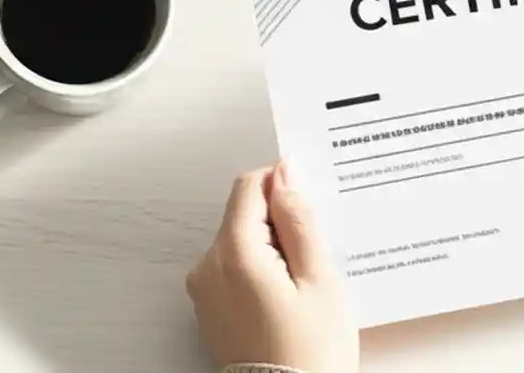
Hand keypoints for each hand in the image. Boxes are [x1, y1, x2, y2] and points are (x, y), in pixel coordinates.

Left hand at [186, 161, 357, 372]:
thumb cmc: (311, 351)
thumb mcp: (319, 278)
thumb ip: (298, 220)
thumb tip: (285, 173)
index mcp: (234, 253)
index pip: (250, 186)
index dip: (283, 187)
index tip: (310, 211)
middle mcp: (208, 266)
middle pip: (243, 213)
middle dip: (280, 222)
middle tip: (314, 258)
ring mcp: (204, 289)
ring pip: (240, 239)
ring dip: (272, 246)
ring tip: (302, 284)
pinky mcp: (209, 306)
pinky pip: (234, 266)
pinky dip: (260, 268)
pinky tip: (287, 297)